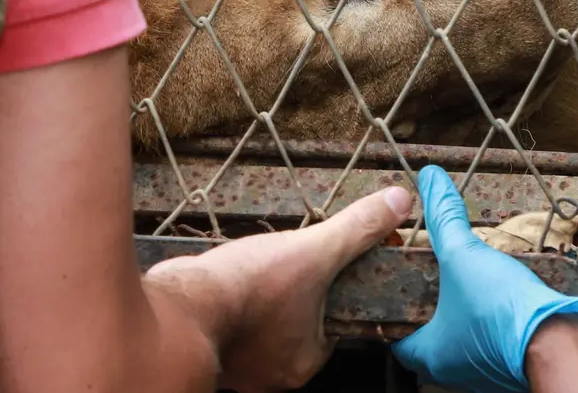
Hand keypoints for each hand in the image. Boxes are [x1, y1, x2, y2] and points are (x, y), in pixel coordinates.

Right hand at [144, 186, 412, 392]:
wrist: (178, 303)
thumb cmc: (245, 288)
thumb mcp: (314, 250)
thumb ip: (358, 229)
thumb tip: (399, 203)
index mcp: (306, 360)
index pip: (334, 323)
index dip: (333, 288)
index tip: (326, 262)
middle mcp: (273, 373)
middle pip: (298, 323)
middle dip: (295, 291)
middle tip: (287, 261)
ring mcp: (238, 366)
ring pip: (263, 324)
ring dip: (262, 296)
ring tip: (259, 267)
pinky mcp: (208, 349)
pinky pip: (231, 324)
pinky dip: (233, 304)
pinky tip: (231, 281)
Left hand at [392, 166, 577, 392]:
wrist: (562, 341)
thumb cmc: (504, 312)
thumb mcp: (464, 254)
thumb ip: (444, 217)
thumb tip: (430, 179)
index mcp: (430, 354)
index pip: (396, 339)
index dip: (394, 312)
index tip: (398, 286)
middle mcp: (453, 370)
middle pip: (430, 339)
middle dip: (432, 309)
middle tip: (433, 279)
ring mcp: (484, 370)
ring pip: (463, 341)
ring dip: (464, 315)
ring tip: (466, 283)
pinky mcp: (512, 365)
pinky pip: (494, 342)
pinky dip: (492, 321)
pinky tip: (498, 296)